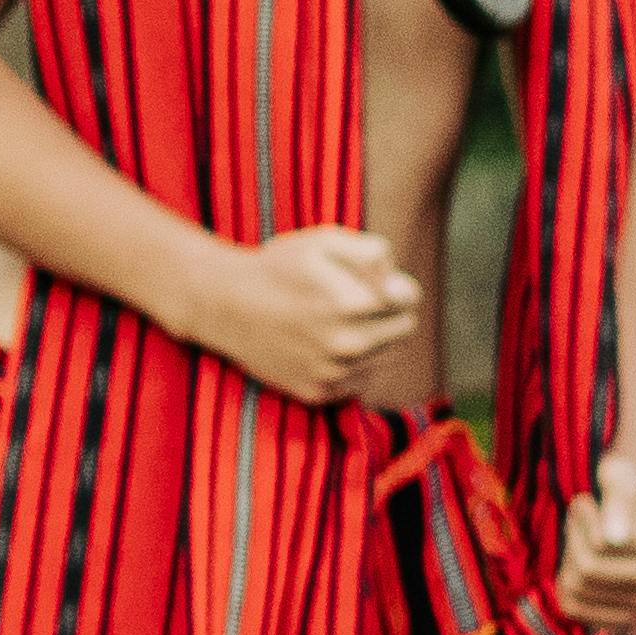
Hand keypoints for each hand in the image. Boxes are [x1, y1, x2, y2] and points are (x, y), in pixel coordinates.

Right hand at [187, 226, 423, 402]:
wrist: (225, 306)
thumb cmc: (278, 268)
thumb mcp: (324, 241)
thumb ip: (373, 252)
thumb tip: (399, 281)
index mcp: (354, 303)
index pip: (409, 299)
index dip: (394, 285)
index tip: (373, 281)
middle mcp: (348, 344)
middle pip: (404, 328)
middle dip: (386, 312)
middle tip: (350, 300)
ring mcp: (333, 373)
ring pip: (385, 355)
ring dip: (369, 338)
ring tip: (330, 321)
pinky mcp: (320, 393)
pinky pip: (361, 379)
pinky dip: (351, 364)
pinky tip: (322, 345)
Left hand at [556, 476, 635, 634]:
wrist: (621, 514)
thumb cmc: (616, 489)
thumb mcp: (617, 476)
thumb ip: (618, 497)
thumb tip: (616, 537)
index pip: (601, 542)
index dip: (582, 516)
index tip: (585, 501)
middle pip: (589, 567)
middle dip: (573, 539)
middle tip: (577, 520)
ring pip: (578, 587)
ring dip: (567, 558)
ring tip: (579, 540)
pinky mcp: (621, 619)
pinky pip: (574, 608)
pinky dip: (564, 585)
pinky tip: (575, 566)